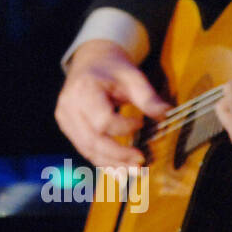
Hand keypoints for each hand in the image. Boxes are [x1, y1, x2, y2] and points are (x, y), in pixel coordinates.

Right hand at [54, 39, 170, 167]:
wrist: (90, 61)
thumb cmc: (112, 68)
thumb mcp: (133, 77)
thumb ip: (148, 97)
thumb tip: (167, 114)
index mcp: (84, 89)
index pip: (103, 120)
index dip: (124, 128)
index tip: (141, 123)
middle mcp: (69, 105)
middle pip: (92, 140)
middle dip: (118, 155)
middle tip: (141, 161)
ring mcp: (64, 118)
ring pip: (86, 149)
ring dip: (111, 163)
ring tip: (133, 170)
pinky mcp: (66, 127)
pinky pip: (83, 148)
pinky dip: (102, 160)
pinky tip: (119, 167)